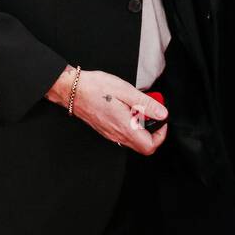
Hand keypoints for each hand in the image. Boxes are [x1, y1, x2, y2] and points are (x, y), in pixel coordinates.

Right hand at [48, 67, 168, 154]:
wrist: (72, 90)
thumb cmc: (95, 88)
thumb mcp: (126, 91)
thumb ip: (146, 104)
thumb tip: (162, 113)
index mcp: (125, 127)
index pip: (150, 146)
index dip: (160, 135)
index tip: (161, 119)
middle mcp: (117, 135)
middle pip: (143, 146)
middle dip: (152, 131)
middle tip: (151, 112)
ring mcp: (110, 134)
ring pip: (133, 140)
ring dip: (141, 127)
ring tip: (139, 107)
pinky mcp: (105, 130)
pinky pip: (123, 134)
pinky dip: (131, 124)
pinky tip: (128, 108)